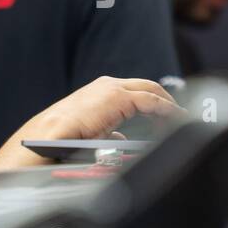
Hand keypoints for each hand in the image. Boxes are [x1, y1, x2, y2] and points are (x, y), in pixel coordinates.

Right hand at [0, 76, 184, 170]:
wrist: (44, 140)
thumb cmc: (58, 141)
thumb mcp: (87, 135)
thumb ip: (107, 133)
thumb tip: (122, 139)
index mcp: (98, 93)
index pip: (133, 92)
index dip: (153, 103)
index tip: (166, 117)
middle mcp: (106, 85)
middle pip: (146, 87)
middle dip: (165, 100)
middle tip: (180, 115)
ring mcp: (112, 89)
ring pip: (152, 91)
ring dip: (169, 105)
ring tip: (182, 120)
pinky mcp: (118, 97)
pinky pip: (152, 101)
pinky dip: (168, 109)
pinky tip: (177, 120)